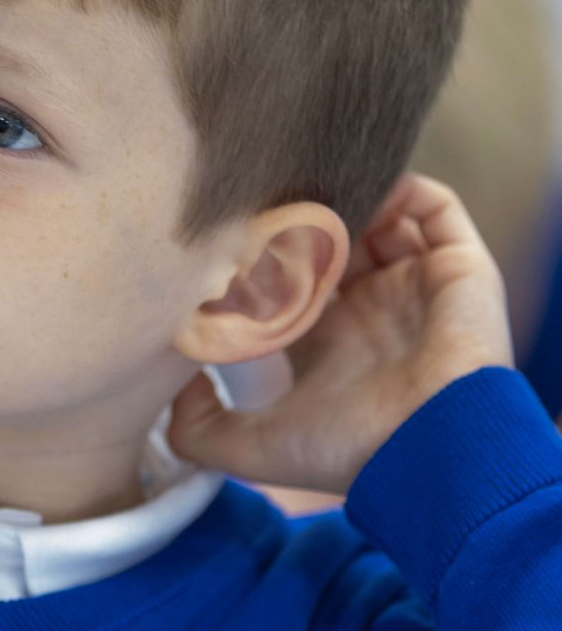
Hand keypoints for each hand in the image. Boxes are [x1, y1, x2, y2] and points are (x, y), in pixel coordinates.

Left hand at [167, 173, 513, 495]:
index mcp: (328, 342)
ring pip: (383, 217)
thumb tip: (171, 387)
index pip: (291, 279)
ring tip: (314, 180)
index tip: (228, 229)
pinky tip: (364, 186)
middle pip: (334, 239)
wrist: (431, 449)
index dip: (261, 251)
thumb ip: (197, 429)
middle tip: (270, 189)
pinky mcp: (459, 269)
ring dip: (349, 193)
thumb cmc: (347, 450)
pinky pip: (436, 210)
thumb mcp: (253, 447)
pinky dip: (404, 188)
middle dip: (302, 212)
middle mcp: (372, 309)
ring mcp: (416, 286)